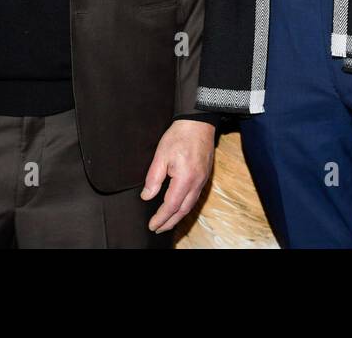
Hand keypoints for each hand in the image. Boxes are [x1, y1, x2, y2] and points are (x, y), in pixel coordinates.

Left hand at [141, 119, 214, 233]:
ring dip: (178, 217)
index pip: (171, 206)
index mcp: (185, 179)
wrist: (198, 122)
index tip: (152, 226)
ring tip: (166, 223)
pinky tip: (179, 207)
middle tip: (158, 229)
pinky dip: (185, 207)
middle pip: (183, 210)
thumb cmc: (179, 136)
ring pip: (190, 205)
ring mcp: (203, 180)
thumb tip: (146, 197)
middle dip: (170, 223)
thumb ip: (154, 178)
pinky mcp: (205, 176)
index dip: (161, 218)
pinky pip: (195, 197)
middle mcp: (197, 183)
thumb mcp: (161, 155)